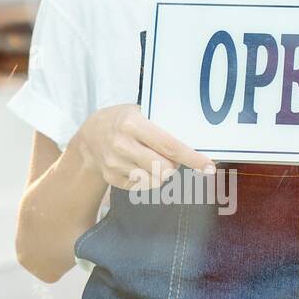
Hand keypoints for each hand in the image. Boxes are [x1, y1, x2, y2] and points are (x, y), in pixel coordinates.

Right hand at [70, 103, 215, 191]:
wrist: (89, 137)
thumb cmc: (121, 120)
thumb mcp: (138, 112)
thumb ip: (161, 126)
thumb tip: (195, 142)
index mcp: (131, 124)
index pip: (169, 145)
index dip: (192, 157)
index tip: (209, 167)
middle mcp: (122, 145)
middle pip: (165, 169)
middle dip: (174, 165)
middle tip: (170, 157)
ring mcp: (115, 164)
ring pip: (156, 180)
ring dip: (161, 173)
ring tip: (152, 159)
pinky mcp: (113, 179)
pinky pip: (144, 186)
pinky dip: (148, 178)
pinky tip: (138, 166)